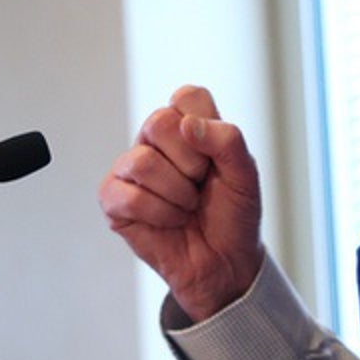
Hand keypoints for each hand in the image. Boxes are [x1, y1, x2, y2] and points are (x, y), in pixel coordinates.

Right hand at [98, 85, 265, 322]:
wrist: (225, 262)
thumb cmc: (233, 215)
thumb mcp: (245, 175)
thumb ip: (227, 140)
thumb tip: (187, 125)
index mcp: (187, 126)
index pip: (186, 97)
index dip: (204, 127)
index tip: (215, 159)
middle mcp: (155, 142)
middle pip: (158, 122)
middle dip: (191, 163)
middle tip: (200, 185)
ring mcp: (130, 170)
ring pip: (142, 161)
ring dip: (177, 193)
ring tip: (187, 206)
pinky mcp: (114, 200)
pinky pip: (128, 197)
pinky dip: (159, 214)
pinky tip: (170, 221)